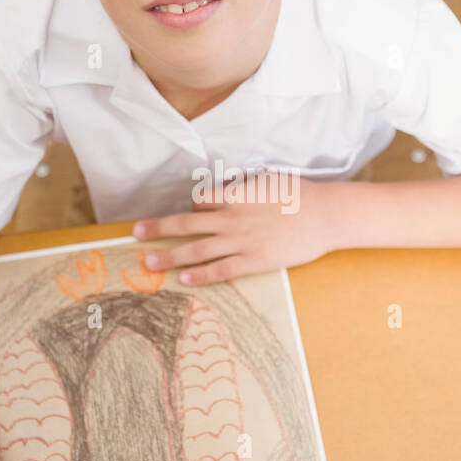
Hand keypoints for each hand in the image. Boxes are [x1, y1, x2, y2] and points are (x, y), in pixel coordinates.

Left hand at [132, 173, 337, 284]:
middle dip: (157, 228)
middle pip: (185, 224)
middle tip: (135, 233)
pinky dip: (200, 275)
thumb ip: (243, 188)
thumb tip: (227, 191)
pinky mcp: (254, 261)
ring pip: (196, 249)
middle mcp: (231, 218)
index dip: (191, 207)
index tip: (188, 214)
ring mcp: (241, 241)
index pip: (199, 201)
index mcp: (235, 195)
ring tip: (147, 262)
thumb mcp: (268, 181)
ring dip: (169, 256)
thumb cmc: (300, 195)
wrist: (325, 215)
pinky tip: (184, 279)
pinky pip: (221, 269)